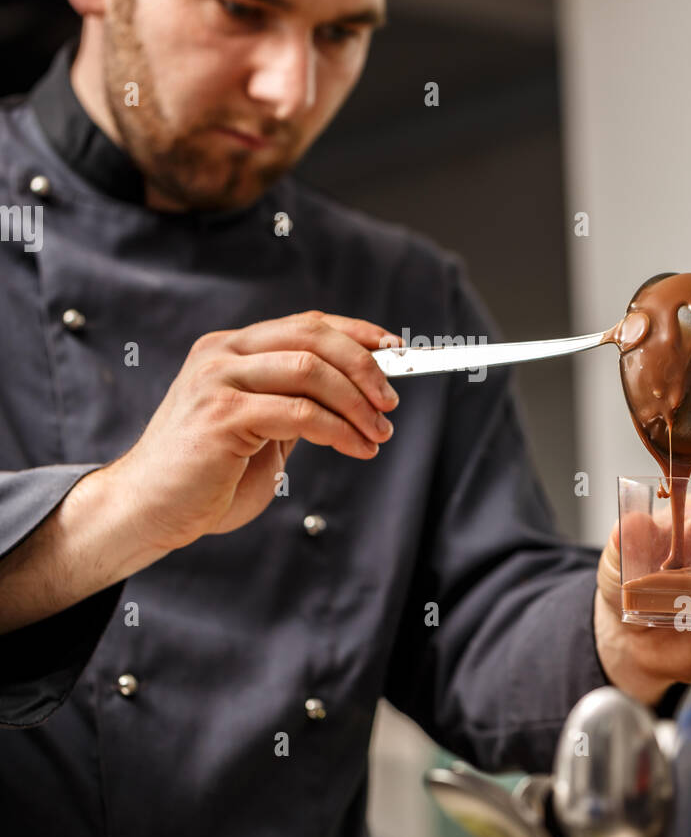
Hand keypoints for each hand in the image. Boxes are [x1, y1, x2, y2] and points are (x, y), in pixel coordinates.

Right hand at [105, 310, 401, 552]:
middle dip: (364, 366)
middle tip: (391, 402)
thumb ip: (293, 404)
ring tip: (377, 433)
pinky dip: (339, 430)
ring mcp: (218, 381)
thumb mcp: (258, 428)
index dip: (356, 333)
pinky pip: (301, 413)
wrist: (149, 511)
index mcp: (229, 350)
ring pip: (311, 371)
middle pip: (313, 337)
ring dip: (357, 403)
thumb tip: (357, 391)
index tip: (395, 350)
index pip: (306, 324)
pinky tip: (356, 447)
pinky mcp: (221, 415)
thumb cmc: (205, 478)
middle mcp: (222, 355)